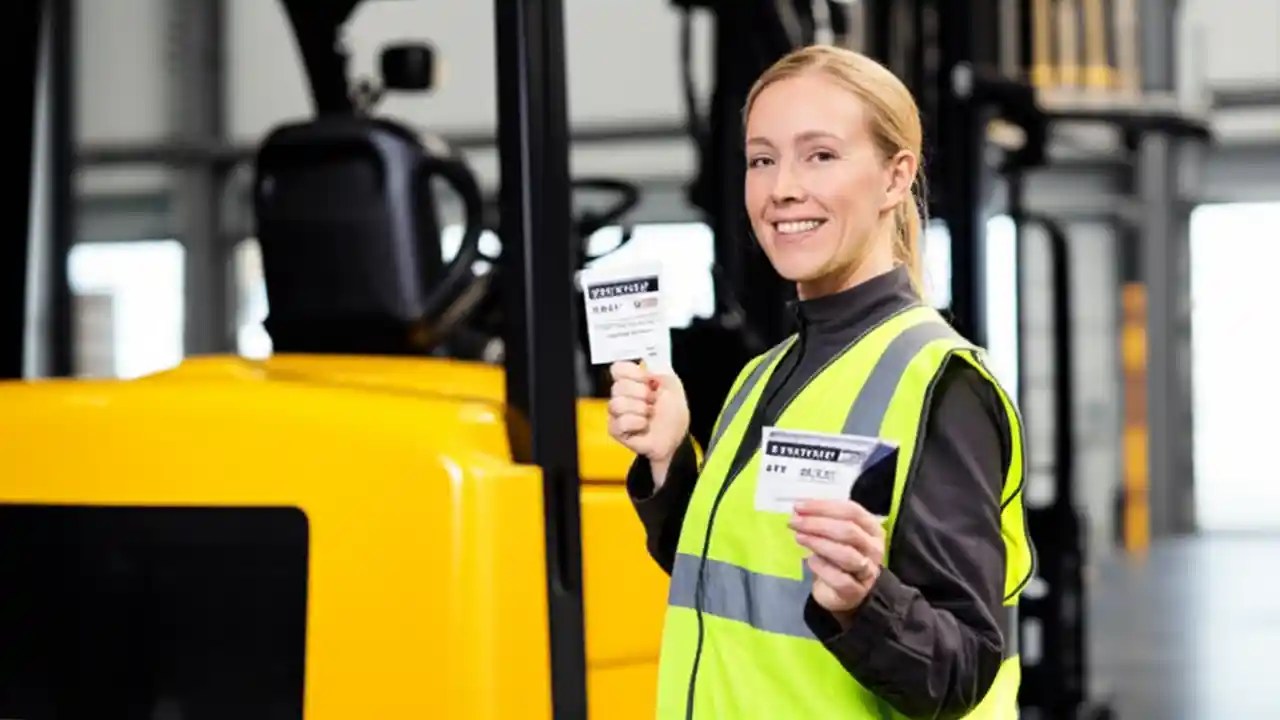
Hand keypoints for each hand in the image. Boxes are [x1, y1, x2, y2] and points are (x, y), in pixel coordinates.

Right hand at [607, 361, 689, 477]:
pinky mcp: (616, 429)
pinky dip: (636, 424)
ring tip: (648, 414)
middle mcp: (624, 394)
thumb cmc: (672, 415)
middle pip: (618, 386)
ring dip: (640, 410)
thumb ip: (662, 371)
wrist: (674, 438)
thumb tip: (648, 364)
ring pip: (617, 404)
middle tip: (652, 401)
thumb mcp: (675, 387)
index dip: (633, 373)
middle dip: (641, 395)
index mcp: (635, 381)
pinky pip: (619, 422)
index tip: (647, 380)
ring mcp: (618, 412)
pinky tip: (643, 426)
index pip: (618, 368)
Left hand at [789, 499, 885, 618]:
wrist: (842, 592)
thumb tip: (800, 510)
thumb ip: (824, 521)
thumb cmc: (837, 557)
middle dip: (817, 524)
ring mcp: (868, 571)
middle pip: (848, 531)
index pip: (852, 511)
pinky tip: (810, 561)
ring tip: (799, 537)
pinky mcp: (856, 591)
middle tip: (794, 522)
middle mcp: (874, 549)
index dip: (824, 507)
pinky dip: (822, 567)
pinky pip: (840, 579)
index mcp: (872, 529)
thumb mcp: (835, 535)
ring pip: (846, 554)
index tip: (799, 506)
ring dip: (818, 543)